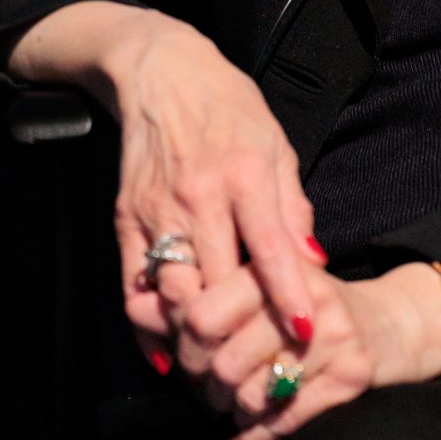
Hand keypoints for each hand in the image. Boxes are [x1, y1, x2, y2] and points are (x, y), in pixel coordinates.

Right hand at [4, 0, 317, 360]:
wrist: (161, 74)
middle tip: (262, 365)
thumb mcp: (276, 146)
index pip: (269, 246)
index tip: (305, 332)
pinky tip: (169, 349)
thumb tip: (315, 260)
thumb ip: (294, 207)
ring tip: (219, 363)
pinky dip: (149, 324)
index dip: (287, 293)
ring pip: (173, 292)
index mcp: (244, 174)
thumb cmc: (229, 109)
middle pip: (218, 283)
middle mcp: (198, 195)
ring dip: (195, 335)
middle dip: (241, 330)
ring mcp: (157, 209)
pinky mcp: (125, 219)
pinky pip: (134, 286)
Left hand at [179, 259, 440, 439]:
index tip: (187, 359)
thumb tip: (139, 305)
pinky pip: (285, 420)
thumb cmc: (311, 308)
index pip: (202, 314)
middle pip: (223, 362)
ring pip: (253, 394)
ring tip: (234, 406)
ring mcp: (332, 338)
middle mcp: (304, 299)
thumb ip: (199, 295)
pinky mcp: (350, 377)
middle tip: (209, 391)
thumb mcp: (261, 288)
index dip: (184, 347)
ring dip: (234, 412)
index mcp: (274, 268)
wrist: (395, 324)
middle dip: (207, 388)